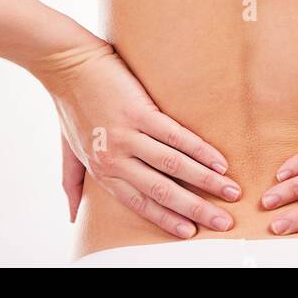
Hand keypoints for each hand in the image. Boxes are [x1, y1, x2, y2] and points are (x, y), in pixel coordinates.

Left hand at [49, 45, 241, 237]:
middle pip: (162, 191)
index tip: (190, 232)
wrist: (66, 66)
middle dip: (196, 209)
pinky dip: (200, 150)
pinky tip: (218, 160)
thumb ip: (72, 183)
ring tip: (232, 190)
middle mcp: (115, 159)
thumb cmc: (69, 105)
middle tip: (223, 222)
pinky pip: (175, 135)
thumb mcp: (68, 151)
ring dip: (207, 181)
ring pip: (173, 165)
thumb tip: (72, 216)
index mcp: (102, 171)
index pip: (140, 203)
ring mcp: (127, 135)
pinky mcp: (138, 111)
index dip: (167, 219)